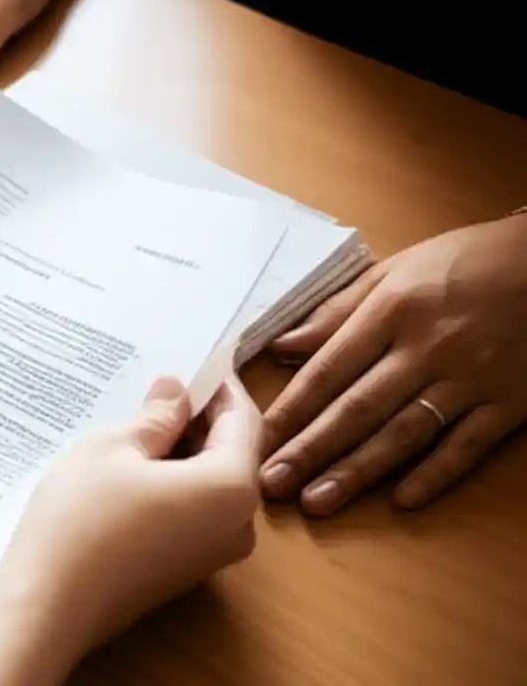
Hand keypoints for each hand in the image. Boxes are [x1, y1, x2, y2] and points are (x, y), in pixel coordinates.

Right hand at [0, 376, 261, 684]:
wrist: (47, 605)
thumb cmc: (81, 520)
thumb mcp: (114, 447)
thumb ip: (156, 417)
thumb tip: (176, 392)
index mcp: (233, 486)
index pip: (243, 419)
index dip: (217, 386)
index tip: (191, 362)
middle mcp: (239, 524)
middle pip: (231, 454)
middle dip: (197, 420)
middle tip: (154, 391)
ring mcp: (213, 554)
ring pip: (210, 484)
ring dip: (181, 453)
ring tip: (132, 428)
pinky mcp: (185, 571)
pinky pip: (193, 512)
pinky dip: (171, 484)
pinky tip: (128, 471)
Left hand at [261, 216, 526, 514]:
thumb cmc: (468, 261)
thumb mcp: (397, 269)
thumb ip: (338, 311)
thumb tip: (282, 347)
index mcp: (392, 310)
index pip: (330, 368)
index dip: (292, 407)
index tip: (259, 439)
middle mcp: (427, 348)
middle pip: (358, 408)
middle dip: (311, 449)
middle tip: (272, 484)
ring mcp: (471, 379)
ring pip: (404, 433)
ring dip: (358, 471)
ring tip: (318, 501)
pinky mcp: (511, 403)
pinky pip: (468, 445)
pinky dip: (435, 473)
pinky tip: (401, 501)